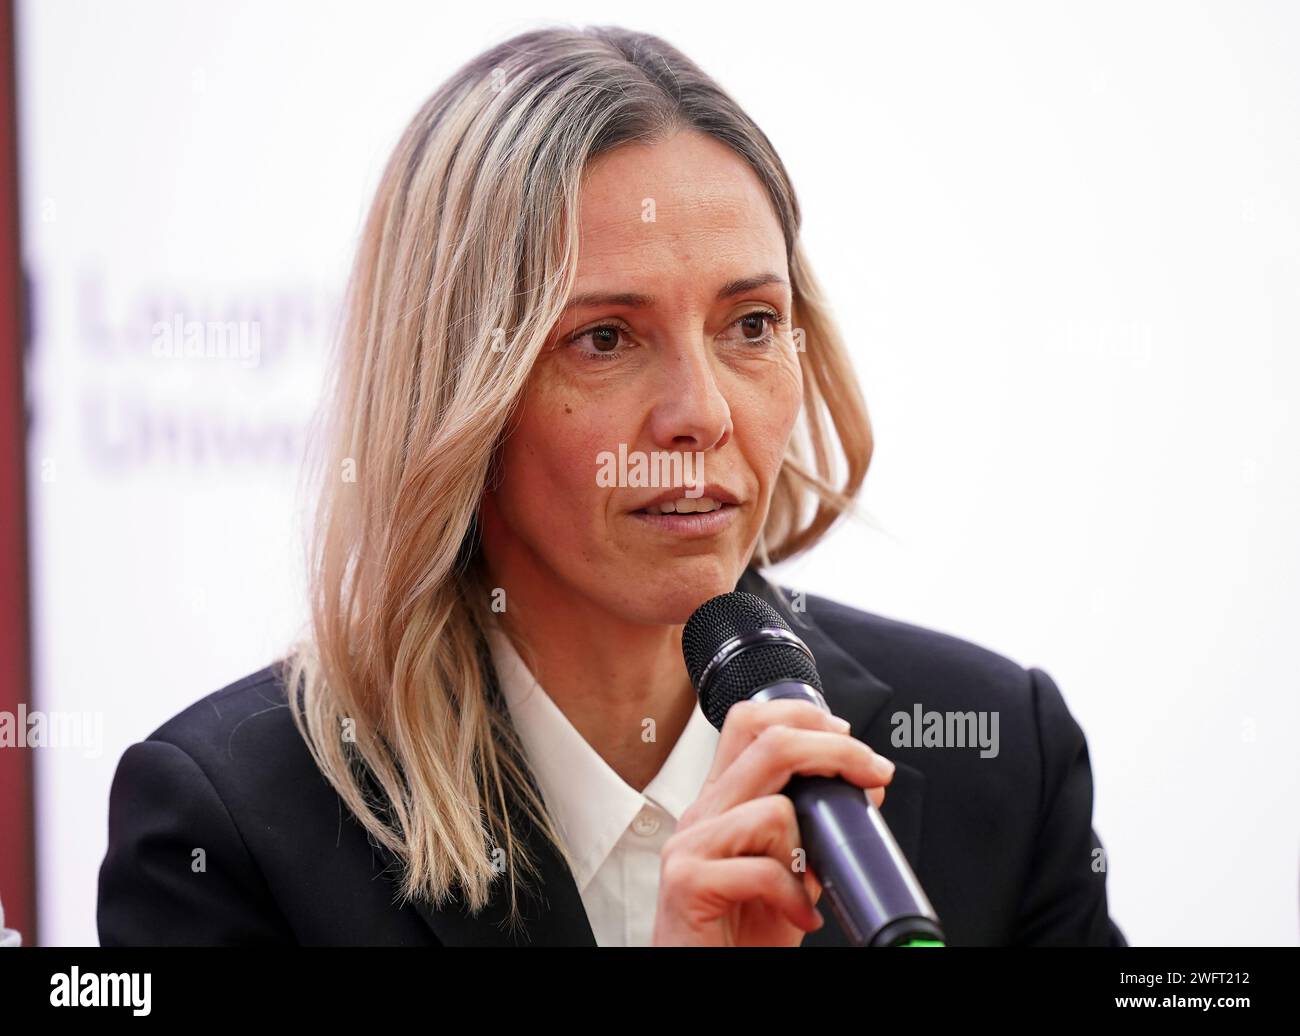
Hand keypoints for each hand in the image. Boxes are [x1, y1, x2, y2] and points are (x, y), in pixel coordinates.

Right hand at [651, 698, 894, 945]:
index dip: (804, 717)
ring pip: (773, 809)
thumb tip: (865, 786)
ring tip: (808, 882)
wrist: (700, 976)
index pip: (750, 723)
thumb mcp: (788, 869)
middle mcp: (702, 812)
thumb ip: (812, 827)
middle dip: (834, 751)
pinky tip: (799, 916)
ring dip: (808, 848)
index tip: (850, 739)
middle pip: (767, 743)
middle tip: (870, 773)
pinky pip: (763, 869)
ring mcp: (690, 845)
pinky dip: (794, 896)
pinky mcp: (689, 883)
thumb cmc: (741, 930)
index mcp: (723, 800)